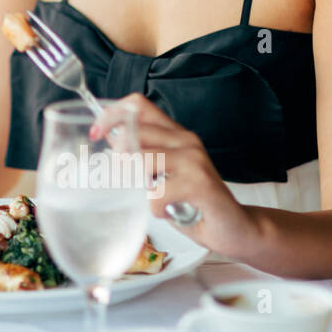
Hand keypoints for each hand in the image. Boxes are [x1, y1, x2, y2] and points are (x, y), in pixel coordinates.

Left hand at [91, 93, 260, 255]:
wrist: (236, 227)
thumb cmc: (194, 203)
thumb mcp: (163, 174)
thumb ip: (142, 157)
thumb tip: (107, 147)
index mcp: (175, 133)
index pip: (137, 104)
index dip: (111, 114)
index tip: (95, 133)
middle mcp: (185, 140)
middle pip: (134, 131)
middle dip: (118, 158)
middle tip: (124, 180)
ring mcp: (194, 160)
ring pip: (142, 160)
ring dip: (137, 185)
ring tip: (151, 197)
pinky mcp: (200, 184)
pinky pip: (157, 193)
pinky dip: (154, 208)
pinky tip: (167, 212)